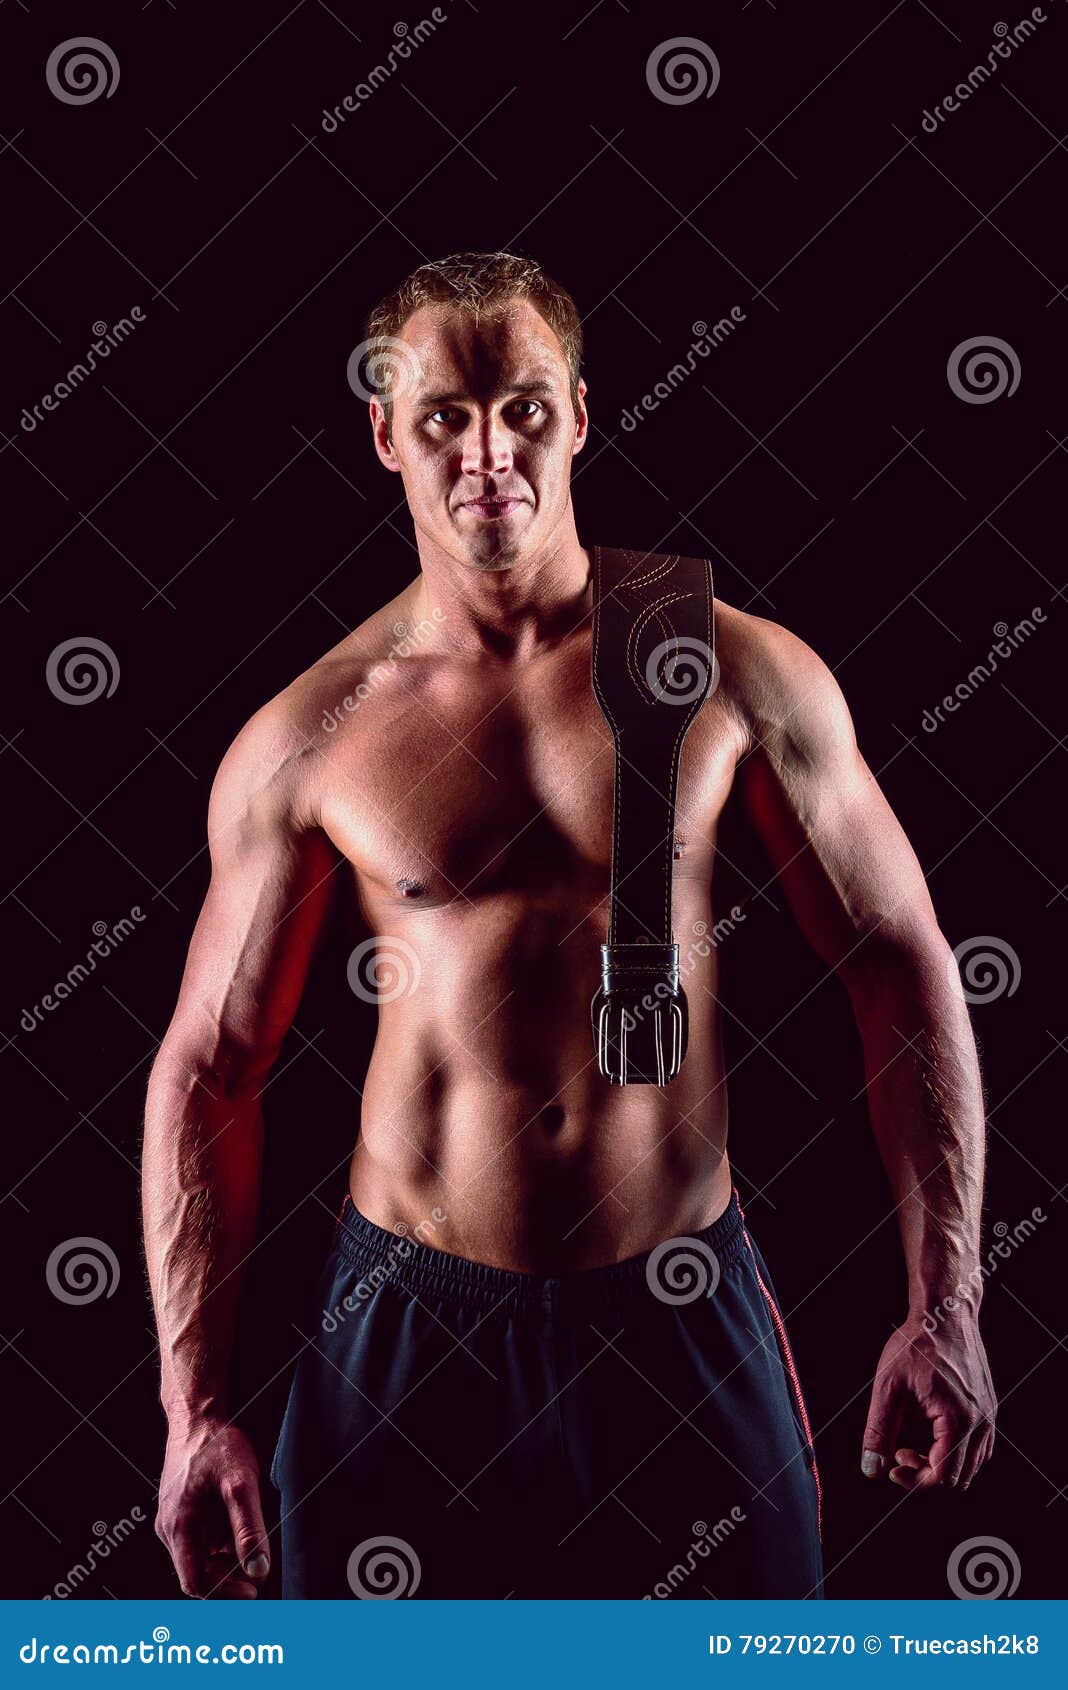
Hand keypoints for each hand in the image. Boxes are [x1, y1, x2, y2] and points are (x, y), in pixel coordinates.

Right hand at [156, 1420, 270, 1596]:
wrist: (198, 1417)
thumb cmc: (216, 1445)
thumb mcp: (241, 1485)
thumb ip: (249, 1530)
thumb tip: (259, 1569)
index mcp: (179, 1529)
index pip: (195, 1583)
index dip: (224, 1593)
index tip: (253, 1590)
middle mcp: (170, 1529)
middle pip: (197, 1573)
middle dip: (228, 1576)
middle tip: (257, 1566)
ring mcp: (173, 1520)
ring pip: (200, 1557)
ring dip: (225, 1558)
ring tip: (249, 1537)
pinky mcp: (181, 1512)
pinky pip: (200, 1540)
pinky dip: (220, 1542)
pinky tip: (236, 1525)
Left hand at [861, 1315, 995, 1490]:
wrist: (943, 1313)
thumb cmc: (916, 1345)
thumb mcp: (888, 1388)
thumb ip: (878, 1431)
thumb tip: (871, 1469)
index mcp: (959, 1421)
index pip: (943, 1477)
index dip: (914, 1482)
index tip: (892, 1468)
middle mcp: (981, 1423)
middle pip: (959, 1477)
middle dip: (926, 1475)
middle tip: (899, 1453)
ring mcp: (989, 1416)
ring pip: (971, 1465)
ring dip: (941, 1465)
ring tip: (913, 1444)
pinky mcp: (988, 1408)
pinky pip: (978, 1447)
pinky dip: (955, 1452)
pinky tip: (932, 1435)